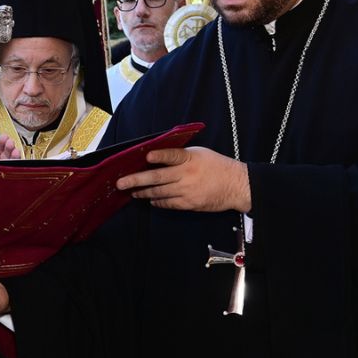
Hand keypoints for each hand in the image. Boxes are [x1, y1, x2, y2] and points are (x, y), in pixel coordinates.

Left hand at [116, 147, 251, 211]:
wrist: (237, 185)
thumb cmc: (217, 166)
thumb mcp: (200, 153)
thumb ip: (180, 155)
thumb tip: (156, 156)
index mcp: (190, 159)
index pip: (172, 155)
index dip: (159, 155)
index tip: (146, 156)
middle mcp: (187, 174)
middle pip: (157, 177)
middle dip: (136, 180)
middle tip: (120, 183)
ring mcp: (187, 191)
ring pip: (159, 192)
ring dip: (143, 192)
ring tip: (132, 191)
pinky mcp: (189, 204)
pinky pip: (168, 203)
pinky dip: (157, 201)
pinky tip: (150, 199)